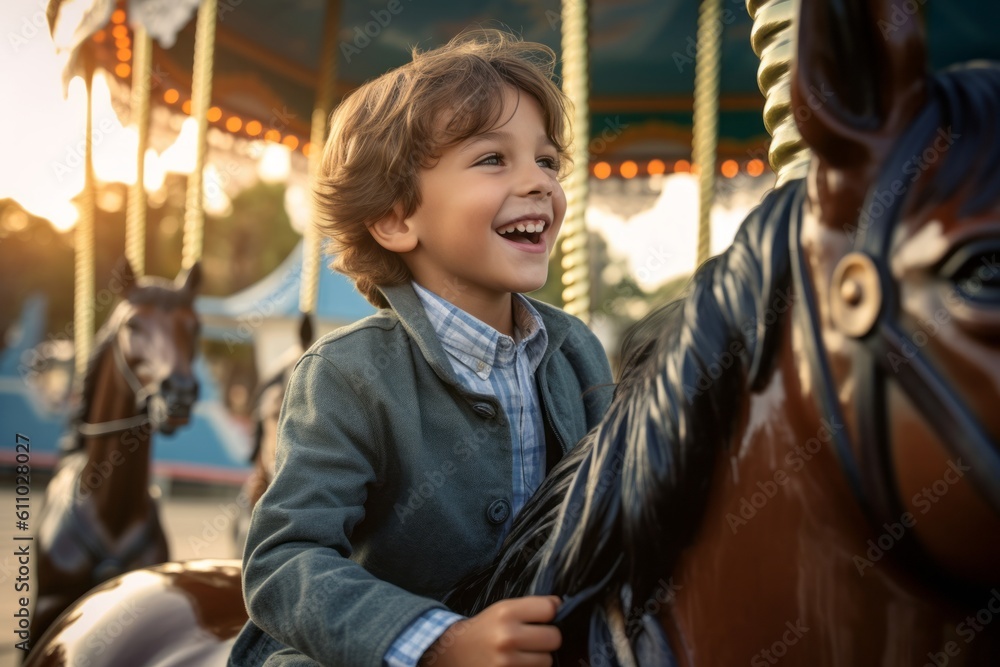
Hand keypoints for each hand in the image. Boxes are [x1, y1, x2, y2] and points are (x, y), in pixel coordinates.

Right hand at [420, 596, 561, 666]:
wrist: (452, 653)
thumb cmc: (484, 629)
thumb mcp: (502, 609)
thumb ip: (531, 607)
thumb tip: (561, 605)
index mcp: (506, 612)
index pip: (550, 609)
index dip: (550, 613)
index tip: (543, 617)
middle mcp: (507, 637)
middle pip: (554, 638)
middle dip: (548, 638)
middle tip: (535, 638)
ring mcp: (506, 662)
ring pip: (547, 661)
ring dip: (540, 658)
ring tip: (523, 654)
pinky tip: (518, 664)